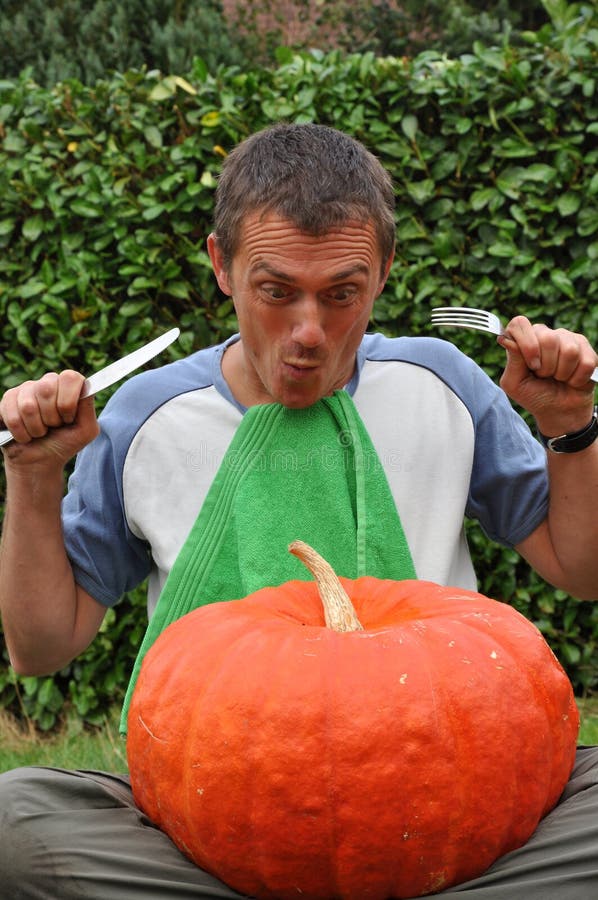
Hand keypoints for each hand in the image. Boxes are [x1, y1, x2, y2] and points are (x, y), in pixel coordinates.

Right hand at [0, 370, 99, 465]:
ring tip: (40, 432)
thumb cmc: (64, 443)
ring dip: (36, 428)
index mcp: (69, 386)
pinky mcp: (8, 400)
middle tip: (53, 427)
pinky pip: (12, 416)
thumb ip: (88, 408)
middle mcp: (48, 382)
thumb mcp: (86, 430)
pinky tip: (25, 434)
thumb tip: (85, 386)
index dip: (68, 402)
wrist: (40, 462)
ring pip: (28, 406)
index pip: (70, 377)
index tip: (68, 418)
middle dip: (52, 418)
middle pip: (47, 389)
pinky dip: (21, 433)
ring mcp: (26, 389)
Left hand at [498, 316, 596, 436]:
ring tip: (558, 378)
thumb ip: (512, 360)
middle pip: (548, 338)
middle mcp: (545, 334)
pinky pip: (586, 362)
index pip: (519, 323)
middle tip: (544, 376)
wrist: (558, 411)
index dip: (527, 345)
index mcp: (524, 339)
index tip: (532, 366)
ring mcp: (568, 340)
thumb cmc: (534, 395)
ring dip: (562, 373)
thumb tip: (505, 338)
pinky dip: (576, 379)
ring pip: (569, 350)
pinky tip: (572, 381)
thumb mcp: (514, 383)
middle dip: (546, 366)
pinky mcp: (587, 351)